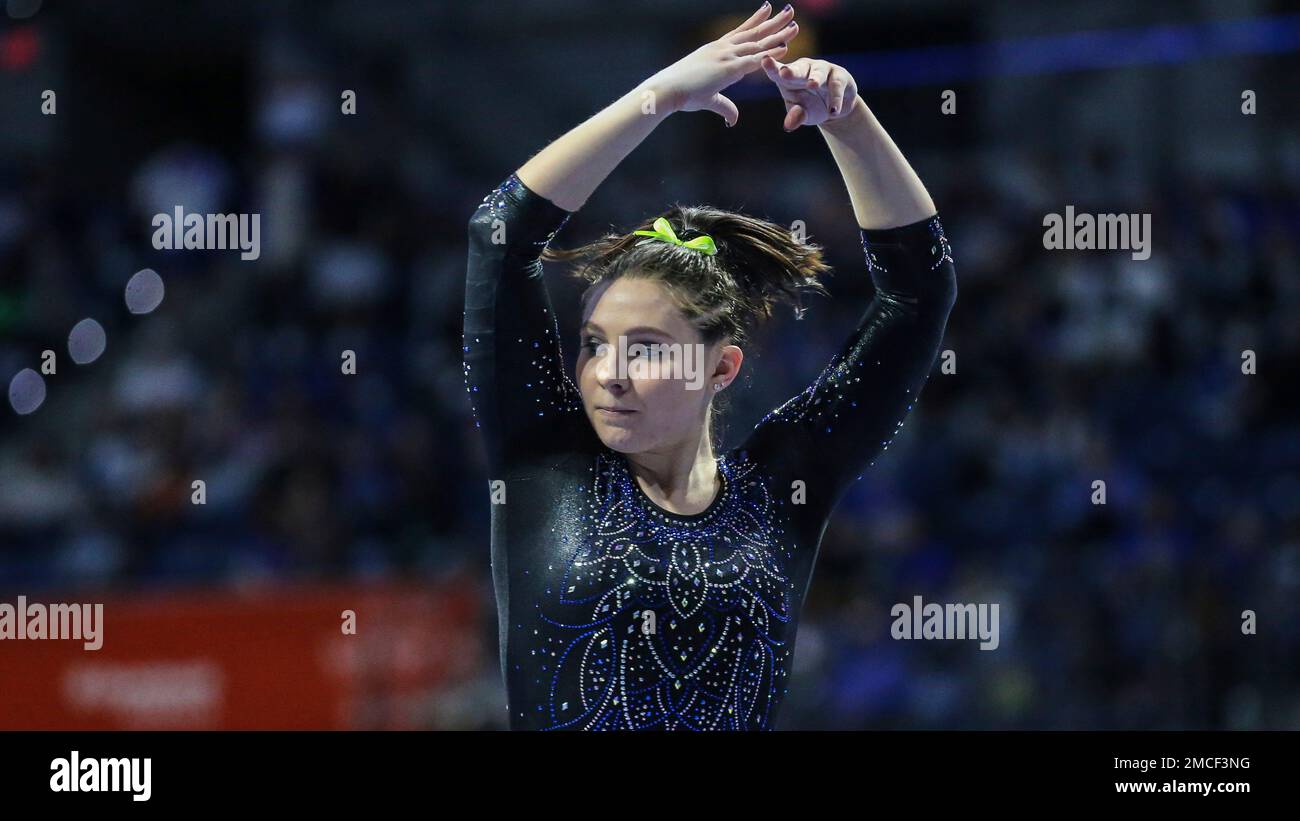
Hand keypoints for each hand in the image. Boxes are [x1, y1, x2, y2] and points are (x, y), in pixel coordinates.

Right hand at [643, 2, 798, 126]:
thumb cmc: (680, 94)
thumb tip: (733, 120)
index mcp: (715, 50)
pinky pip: (754, 59)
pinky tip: (785, 46)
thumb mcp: (707, 98)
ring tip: (794, 22)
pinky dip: (770, 53)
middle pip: (753, 32)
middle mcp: (722, 48)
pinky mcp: (728, 68)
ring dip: (777, 32)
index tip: (767, 9)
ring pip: (758, 42)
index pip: (740, 32)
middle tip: (789, 11)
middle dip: (772, 22)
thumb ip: (724, 107)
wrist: (666, 90)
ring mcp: (725, 56)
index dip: (755, 21)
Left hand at [760, 55, 858, 130]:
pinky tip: (833, 111)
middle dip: (792, 70)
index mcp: (789, 77)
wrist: (835, 109)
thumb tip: (789, 126)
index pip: (778, 71)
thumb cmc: (811, 107)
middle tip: (784, 72)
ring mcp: (822, 70)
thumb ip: (795, 116)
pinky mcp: (840, 76)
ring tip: (812, 85)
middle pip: (798, 69)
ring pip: (819, 73)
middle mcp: (805, 69)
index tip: (764, 60)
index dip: (771, 66)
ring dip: (815, 78)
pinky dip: (835, 99)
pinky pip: (836, 85)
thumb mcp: (802, 113)